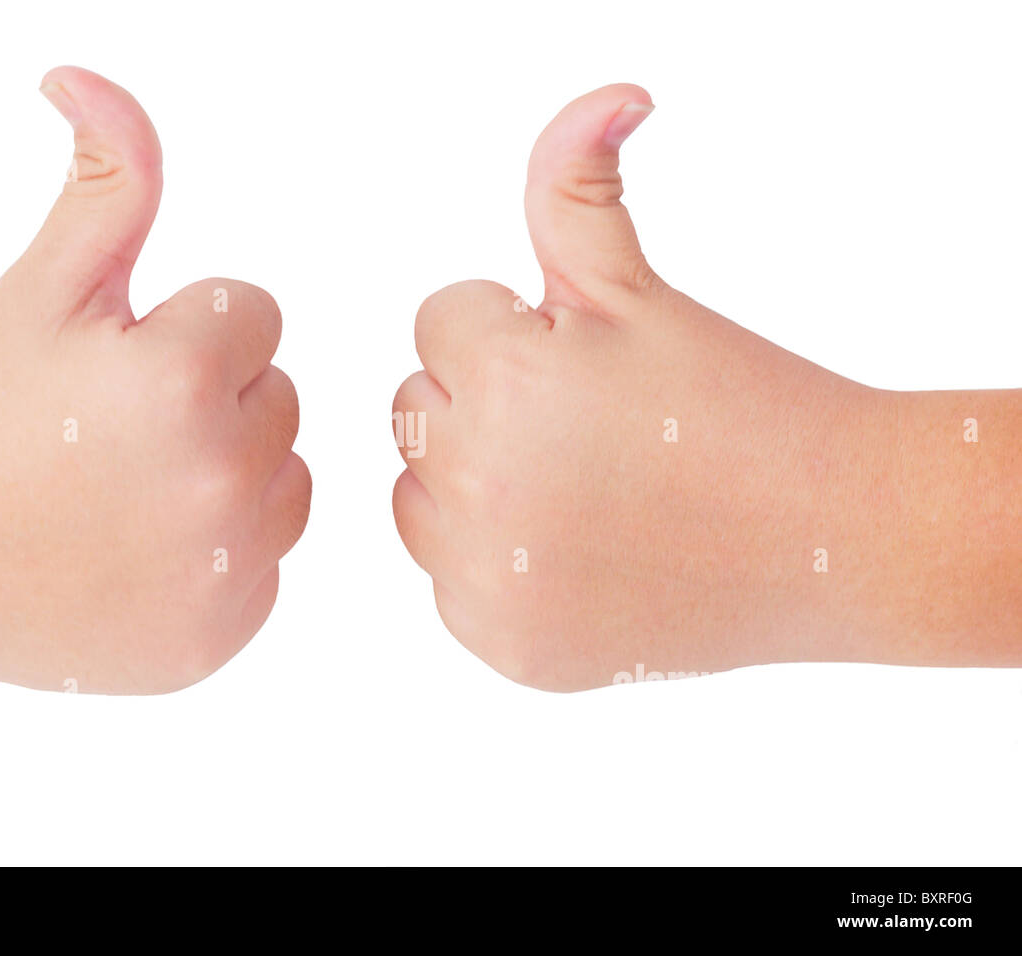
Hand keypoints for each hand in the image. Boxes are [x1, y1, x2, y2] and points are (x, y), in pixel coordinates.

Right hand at [0, 67, 310, 693]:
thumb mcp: (40, 286)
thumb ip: (106, 185)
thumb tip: (85, 79)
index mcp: (184, 378)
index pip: (257, 315)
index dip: (178, 332)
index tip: (106, 372)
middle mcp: (221, 481)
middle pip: (279, 400)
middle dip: (209, 401)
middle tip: (108, 436)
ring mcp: (224, 574)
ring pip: (286, 482)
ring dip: (228, 477)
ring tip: (123, 492)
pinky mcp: (219, 640)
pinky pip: (267, 567)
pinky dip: (220, 561)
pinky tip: (134, 557)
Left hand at [392, 85, 1021, 690]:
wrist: (827, 537)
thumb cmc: (735, 400)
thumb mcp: (638, 287)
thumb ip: (576, 190)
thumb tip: (608, 100)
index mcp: (501, 380)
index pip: (438, 322)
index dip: (517, 334)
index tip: (590, 369)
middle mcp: (476, 486)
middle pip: (415, 410)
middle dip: (484, 403)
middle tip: (586, 430)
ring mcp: (488, 579)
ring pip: (417, 500)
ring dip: (474, 486)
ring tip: (582, 490)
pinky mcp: (503, 647)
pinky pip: (449, 582)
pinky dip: (497, 567)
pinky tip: (581, 553)